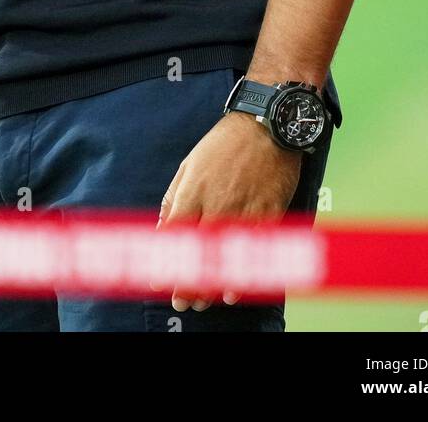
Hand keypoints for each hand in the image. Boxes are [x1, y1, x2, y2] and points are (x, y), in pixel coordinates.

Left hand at [151, 112, 302, 311]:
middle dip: (187, 282)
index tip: (158, 282)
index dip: (164, 262)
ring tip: (202, 302)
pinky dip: (245, 273)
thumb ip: (174, 197)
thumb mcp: (189, 165)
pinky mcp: (270, 212)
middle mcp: (217, 203)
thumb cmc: (224, 144)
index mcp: (193, 191)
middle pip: (199, 252)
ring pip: (227, 256)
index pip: (173, 235)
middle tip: (181, 302)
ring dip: (213, 284)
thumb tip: (161, 228)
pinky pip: (256, 250)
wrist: (266, 124)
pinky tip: (235, 291)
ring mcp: (245, 209)